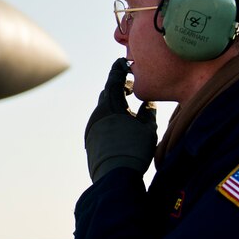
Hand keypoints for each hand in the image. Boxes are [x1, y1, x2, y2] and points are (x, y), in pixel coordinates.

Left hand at [84, 57, 157, 182]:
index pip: (114, 79)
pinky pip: (100, 122)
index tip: (124, 62)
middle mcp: (98, 113)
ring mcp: (92, 126)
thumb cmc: (134, 150)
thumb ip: (148, 112)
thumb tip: (147, 104)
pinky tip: (121, 126)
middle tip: (131, 88)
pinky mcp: (90, 139)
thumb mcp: (148, 129)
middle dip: (119, 88)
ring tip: (128, 108)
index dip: (120, 69)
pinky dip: (110, 118)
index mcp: (111, 105)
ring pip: (103, 108)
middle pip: (107, 93)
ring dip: (115, 104)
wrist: (114, 176)